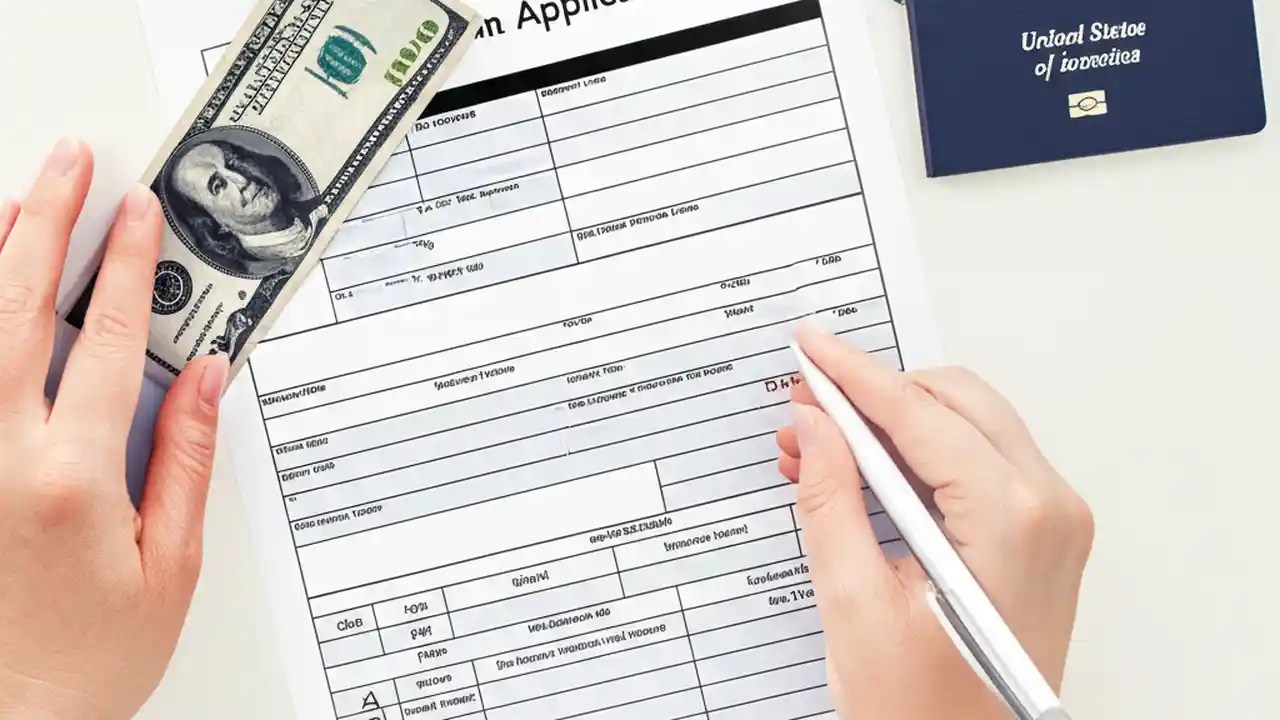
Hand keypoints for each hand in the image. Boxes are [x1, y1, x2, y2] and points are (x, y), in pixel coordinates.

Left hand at [0, 139, 227, 719]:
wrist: (12, 719)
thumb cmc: (88, 660)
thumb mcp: (169, 568)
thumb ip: (187, 461)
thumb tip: (206, 381)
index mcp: (72, 478)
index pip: (107, 342)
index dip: (128, 267)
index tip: (140, 214)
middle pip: (17, 311)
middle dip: (47, 223)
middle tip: (69, 166)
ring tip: (17, 199)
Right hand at [777, 322, 1093, 718]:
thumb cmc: (925, 712)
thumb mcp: (855, 606)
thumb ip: (830, 501)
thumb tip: (815, 426)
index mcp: (1011, 523)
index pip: (921, 415)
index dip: (856, 376)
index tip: (811, 348)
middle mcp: (1049, 510)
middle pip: (954, 401)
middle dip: (873, 395)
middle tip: (805, 407)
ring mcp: (1054, 520)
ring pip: (968, 422)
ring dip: (894, 422)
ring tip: (821, 446)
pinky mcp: (1041, 533)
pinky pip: (980, 459)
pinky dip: (920, 453)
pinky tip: (864, 470)